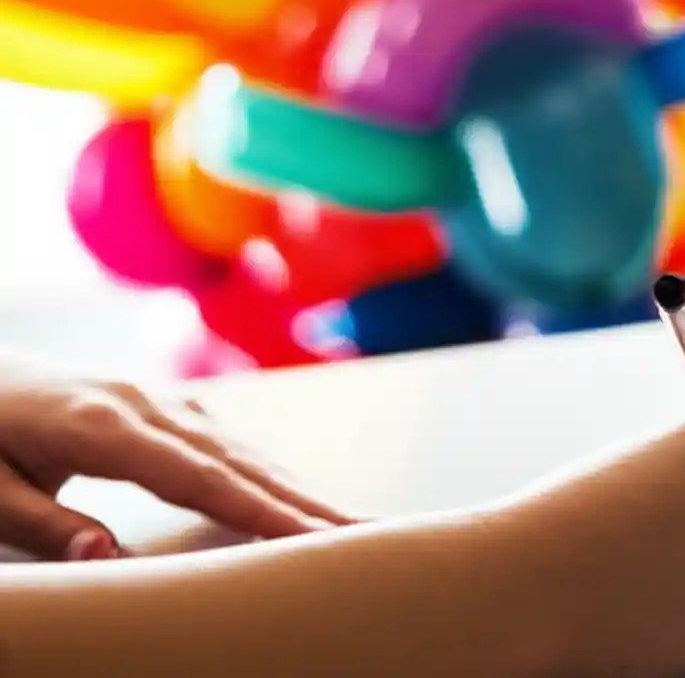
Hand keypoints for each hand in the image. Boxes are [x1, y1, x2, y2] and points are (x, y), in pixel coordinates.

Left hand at [0, 377, 353, 559]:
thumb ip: (42, 525)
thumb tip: (107, 557)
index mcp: (102, 425)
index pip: (199, 478)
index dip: (260, 511)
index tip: (316, 539)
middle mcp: (145, 405)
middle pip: (240, 461)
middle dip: (306, 500)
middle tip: (368, 530)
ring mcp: (159, 400)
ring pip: (242, 449)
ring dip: (298, 486)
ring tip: (349, 520)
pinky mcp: (164, 405)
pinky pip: (228, 442)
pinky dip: (268, 472)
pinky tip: (295, 494)